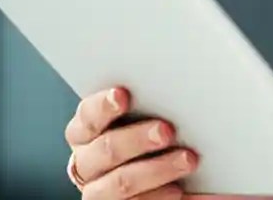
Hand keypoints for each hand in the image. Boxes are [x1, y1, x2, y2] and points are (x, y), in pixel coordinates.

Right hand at [64, 87, 198, 198]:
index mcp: (85, 133)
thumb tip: (175, 84)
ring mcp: (98, 191)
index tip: (123, 94)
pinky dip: (160, 196)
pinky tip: (179, 189)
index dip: (103, 105)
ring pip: (121, 182)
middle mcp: (86, 162)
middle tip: (167, 130)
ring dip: (156, 170)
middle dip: (137, 139)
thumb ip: (147, 105)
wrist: (151, 181)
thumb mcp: (142, 119)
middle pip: (106, 149)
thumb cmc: (149, 137)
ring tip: (187, 160)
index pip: (88, 116)